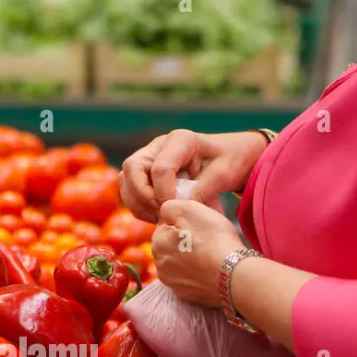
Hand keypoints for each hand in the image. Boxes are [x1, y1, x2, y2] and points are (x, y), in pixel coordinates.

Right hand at [119, 130, 267, 222]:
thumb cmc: (229, 161)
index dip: (164, 193)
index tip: (176, 209)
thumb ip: (201, 190)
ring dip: (138, 203)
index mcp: (180, 140)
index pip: (160, 168)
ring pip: (126, 179)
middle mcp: (159, 145)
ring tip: (161, 216)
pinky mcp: (145, 172)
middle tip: (163, 213)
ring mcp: (149, 157)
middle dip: (143, 196)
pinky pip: (130, 190)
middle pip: (132, 169)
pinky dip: (139, 206)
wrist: (230, 156)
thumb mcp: (223, 175)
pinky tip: (158, 215)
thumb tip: (176, 207)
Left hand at [151, 199, 243, 308]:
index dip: (183, 223)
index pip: (165, 226)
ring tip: (210, 255)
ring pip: (180, 264)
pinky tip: (211, 270)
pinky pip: (190, 280)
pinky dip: (198, 275)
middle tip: (207, 239)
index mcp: (157, 243)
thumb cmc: (213, 240)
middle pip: (171, 247)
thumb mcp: (190, 210)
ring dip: (190, 259)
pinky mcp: (186, 296)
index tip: (199, 226)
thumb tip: (165, 213)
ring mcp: (172, 284)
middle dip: (184, 242)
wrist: (233, 275)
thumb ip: (169, 207)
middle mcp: (160, 266)